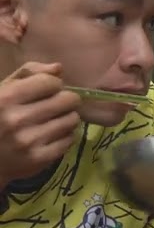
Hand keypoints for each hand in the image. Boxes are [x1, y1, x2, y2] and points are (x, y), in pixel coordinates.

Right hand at [0, 62, 81, 187]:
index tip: (47, 90)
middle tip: (57, 105)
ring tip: (55, 120)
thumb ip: (27, 73)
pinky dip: (64, 135)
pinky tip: (51, 135)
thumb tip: (58, 68)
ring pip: (72, 120)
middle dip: (65, 100)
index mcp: (5, 98)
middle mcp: (17, 119)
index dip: (53, 84)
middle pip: (68, 100)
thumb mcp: (2, 90)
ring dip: (67, 118)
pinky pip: (69, 139)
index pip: (51, 82)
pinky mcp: (39, 159)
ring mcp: (29, 141)